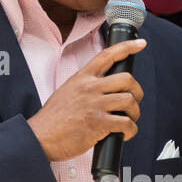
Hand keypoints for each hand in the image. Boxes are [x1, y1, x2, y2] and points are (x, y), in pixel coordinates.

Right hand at [26, 38, 145, 161]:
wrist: (40, 137)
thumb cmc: (53, 119)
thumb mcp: (67, 91)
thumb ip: (85, 87)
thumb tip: (104, 91)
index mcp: (82, 78)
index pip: (107, 55)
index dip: (127, 47)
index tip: (140, 44)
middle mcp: (90, 88)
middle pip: (127, 79)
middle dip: (137, 91)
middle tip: (134, 101)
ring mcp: (95, 105)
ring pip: (129, 100)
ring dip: (134, 113)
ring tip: (128, 120)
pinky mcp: (98, 123)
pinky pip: (126, 123)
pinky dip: (130, 130)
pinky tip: (124, 134)